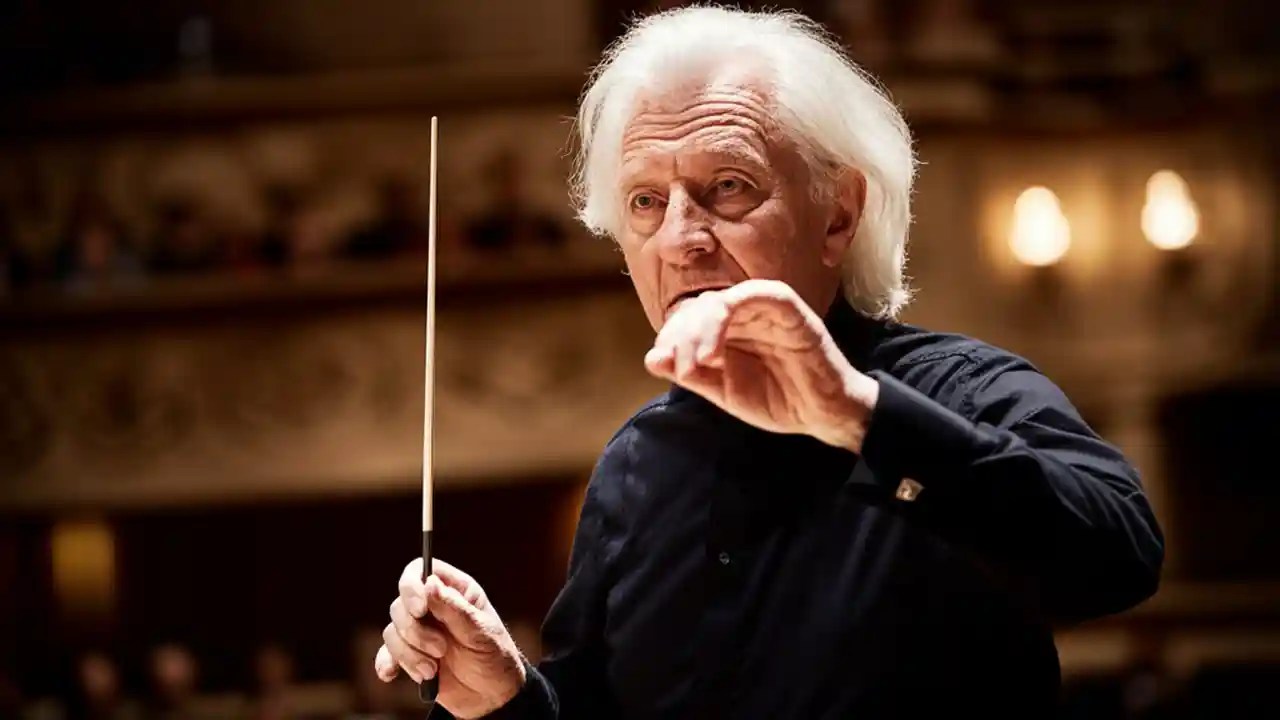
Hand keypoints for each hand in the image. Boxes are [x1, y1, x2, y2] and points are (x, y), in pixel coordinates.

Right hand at [375, 558, 525, 718]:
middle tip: (441, 650)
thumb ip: (454, 608)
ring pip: (393, 632)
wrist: (491, 695)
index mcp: (454, 590)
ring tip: (432, 670)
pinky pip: (386, 654)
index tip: (420, 610)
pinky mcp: (410, 656)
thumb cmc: (494, 657)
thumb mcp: (480, 632)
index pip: (420, 571)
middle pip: (401, 605)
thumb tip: (430, 582)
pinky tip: (391, 675)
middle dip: (416, 632)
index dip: (412, 586)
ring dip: (409, 654)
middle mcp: (432, 607)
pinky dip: (387, 664)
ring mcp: (419, 632)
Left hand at [644, 279, 878, 451]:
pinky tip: (715, 353)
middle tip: (683, 369)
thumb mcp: (724, 392)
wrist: (822, 415)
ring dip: (700, 330)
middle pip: (697, 307)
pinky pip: (756, 293)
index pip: (686, 317)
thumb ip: (691, 374)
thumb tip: (652, 358)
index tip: (663, 363)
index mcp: (727, 328)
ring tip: (699, 364)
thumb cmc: (777, 399)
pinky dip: (728, 316)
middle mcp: (743, 313)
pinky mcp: (788, 308)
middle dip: (682, 336)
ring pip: (720, 300)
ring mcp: (765, 308)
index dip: (670, 336)